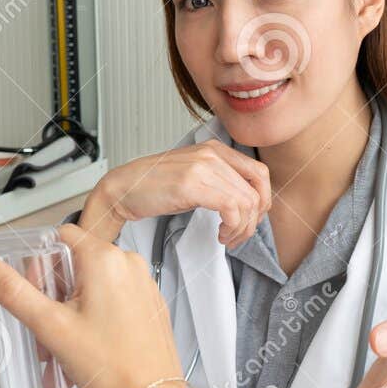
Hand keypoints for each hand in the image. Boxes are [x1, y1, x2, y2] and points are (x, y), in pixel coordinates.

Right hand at [0, 224, 183, 387]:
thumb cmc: (112, 367)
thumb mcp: (50, 327)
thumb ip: (14, 291)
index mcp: (105, 259)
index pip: (59, 238)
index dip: (40, 267)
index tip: (37, 297)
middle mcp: (128, 265)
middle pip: (74, 267)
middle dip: (53, 302)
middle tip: (46, 335)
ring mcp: (142, 285)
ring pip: (91, 289)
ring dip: (69, 318)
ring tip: (62, 354)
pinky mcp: (148, 306)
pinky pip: (111, 303)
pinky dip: (93, 323)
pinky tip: (84, 352)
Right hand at [79, 140, 270, 247]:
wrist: (123, 188)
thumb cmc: (155, 187)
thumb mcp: (195, 176)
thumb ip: (221, 181)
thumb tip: (248, 203)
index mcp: (216, 149)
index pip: (260, 173)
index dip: (263, 201)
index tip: (251, 219)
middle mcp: (213, 154)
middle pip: (257, 190)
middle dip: (254, 220)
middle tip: (240, 235)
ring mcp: (203, 167)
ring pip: (247, 202)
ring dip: (242, 228)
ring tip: (227, 238)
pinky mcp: (193, 184)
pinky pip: (231, 208)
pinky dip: (232, 227)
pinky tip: (220, 234)